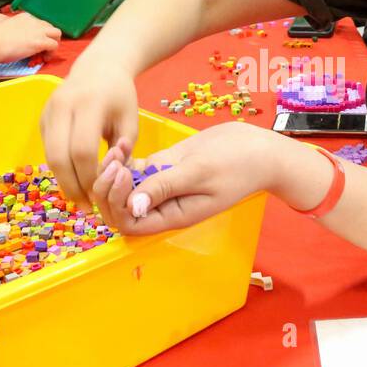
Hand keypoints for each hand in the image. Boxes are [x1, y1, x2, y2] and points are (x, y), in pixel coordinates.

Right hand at [0, 12, 60, 63]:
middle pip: (50, 27)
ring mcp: (38, 30)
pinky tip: (43, 58)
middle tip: (42, 50)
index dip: (40, 34)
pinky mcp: (40, 41)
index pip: (40, 23)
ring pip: (57, 34)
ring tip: (45, 54)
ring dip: (53, 44)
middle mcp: (33, 21)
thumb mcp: (9, 30)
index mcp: (25, 16)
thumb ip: (19, 32)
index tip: (34, 44)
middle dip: (48, 38)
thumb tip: (23, 43)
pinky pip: (54, 45)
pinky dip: (51, 53)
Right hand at [40, 54, 140, 204]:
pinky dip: (60, 168)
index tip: (101, 195)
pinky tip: (74, 179)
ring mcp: (48, 112)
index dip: (90, 177)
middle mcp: (62, 106)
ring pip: (48, 156)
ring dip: (63, 181)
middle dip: (71, 186)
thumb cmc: (120, 97)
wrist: (99, 67)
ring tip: (80, 199)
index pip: (82, 150)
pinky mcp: (42, 118)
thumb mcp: (131, 121)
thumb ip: (124, 151)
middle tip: (86, 207)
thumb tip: (113, 181)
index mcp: (88, 104)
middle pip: (58, 156)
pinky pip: (47, 150)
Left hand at [90, 124, 307, 234]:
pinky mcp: (163, 167)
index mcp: (173, 216)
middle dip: (108, 189)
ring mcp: (161, 186)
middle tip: (114, 162)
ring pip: (122, 188)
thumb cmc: (238, 164)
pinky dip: (123, 159)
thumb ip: (165, 187)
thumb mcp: (200, 173)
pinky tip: (126, 143)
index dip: (116, 204)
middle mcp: (163, 205)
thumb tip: (132, 205)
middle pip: (120, 210)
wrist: (259, 148)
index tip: (122, 174)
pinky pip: (133, 170)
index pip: (129, 224)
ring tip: (119, 149)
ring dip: (112, 171)